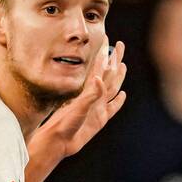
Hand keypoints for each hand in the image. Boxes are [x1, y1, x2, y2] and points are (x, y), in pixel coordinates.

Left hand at [41, 37, 126, 157]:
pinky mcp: (100, 119)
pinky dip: (118, 101)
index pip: (99, 67)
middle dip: (115, 60)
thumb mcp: (78, 108)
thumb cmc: (65, 124)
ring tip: (122, 65)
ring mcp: (98, 108)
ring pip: (112, 88)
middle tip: (120, 45)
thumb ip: (90, 94)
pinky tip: (122, 95)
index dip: (104, 53)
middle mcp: (94, 97)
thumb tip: (98, 78)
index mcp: (88, 91)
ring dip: (118, 76)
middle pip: (109, 74)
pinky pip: (112, 107)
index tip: (108, 39)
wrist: (59, 142)